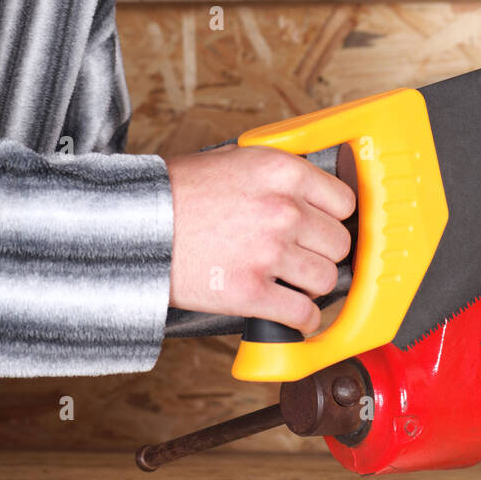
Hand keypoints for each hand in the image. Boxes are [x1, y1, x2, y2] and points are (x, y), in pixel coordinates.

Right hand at [165, 145, 355, 333]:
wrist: (137, 224)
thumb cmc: (179, 191)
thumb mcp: (234, 159)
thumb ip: (276, 174)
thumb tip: (308, 192)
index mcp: (282, 171)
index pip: (344, 201)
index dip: (334, 217)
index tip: (324, 226)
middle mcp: (283, 210)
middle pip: (339, 243)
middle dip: (324, 252)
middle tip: (305, 256)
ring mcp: (268, 253)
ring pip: (326, 279)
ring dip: (314, 285)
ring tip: (296, 283)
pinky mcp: (250, 292)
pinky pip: (302, 314)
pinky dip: (303, 320)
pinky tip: (295, 314)